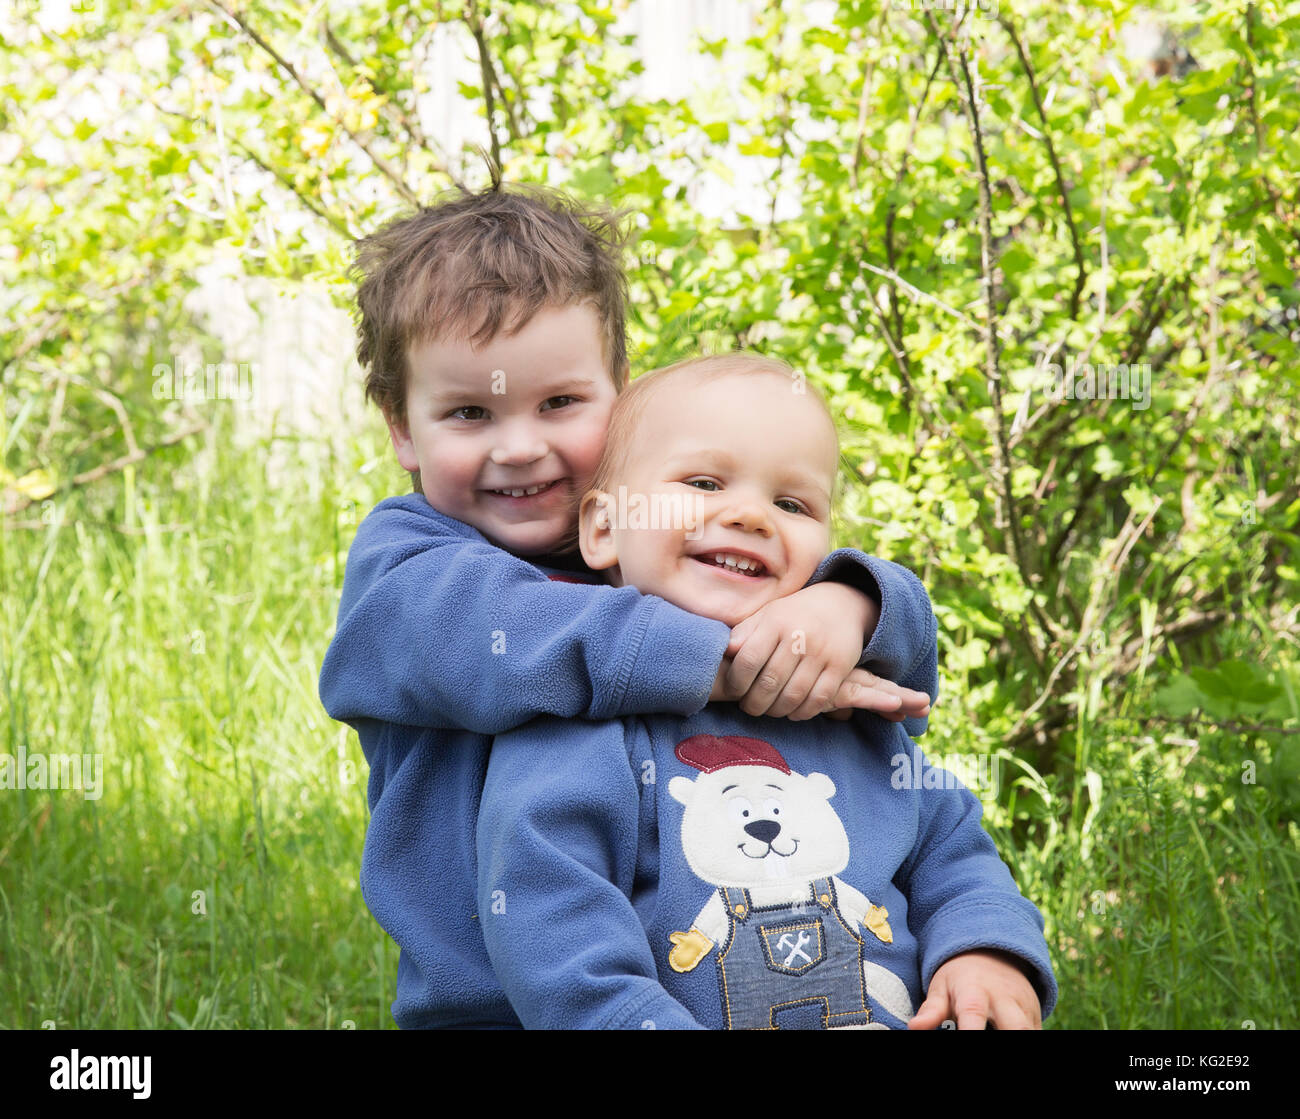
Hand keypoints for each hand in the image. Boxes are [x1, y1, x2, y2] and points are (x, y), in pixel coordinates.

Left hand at [712, 583, 930, 720]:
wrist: (840, 605)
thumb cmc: (793, 615)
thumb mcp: (766, 615)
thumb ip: (743, 633)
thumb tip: (723, 653)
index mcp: (775, 621)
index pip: (748, 659)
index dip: (736, 682)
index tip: (734, 692)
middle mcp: (799, 636)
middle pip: (770, 682)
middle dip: (754, 703)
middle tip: (749, 707)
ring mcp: (822, 652)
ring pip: (794, 695)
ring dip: (777, 711)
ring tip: (769, 710)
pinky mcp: (841, 666)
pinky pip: (819, 699)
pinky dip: (803, 712)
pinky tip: (793, 712)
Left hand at [907, 950, 1041, 1029]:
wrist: (991, 953)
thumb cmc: (960, 976)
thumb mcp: (941, 986)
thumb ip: (931, 1009)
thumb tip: (914, 1027)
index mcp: (974, 993)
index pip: (973, 1016)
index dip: (971, 1034)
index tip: (964, 1036)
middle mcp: (1004, 1000)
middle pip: (1016, 1027)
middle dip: (1008, 1037)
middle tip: (993, 1040)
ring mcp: (1024, 1007)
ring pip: (1029, 1030)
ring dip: (1020, 1038)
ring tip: (998, 1037)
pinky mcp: (1036, 1014)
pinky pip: (1036, 1031)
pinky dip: (1026, 1035)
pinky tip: (1006, 1031)